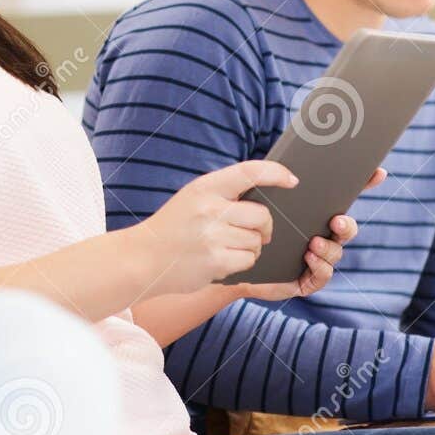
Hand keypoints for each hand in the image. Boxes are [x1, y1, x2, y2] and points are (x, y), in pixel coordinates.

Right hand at [135, 160, 295, 294]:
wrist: (142, 259)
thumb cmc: (173, 227)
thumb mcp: (192, 198)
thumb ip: (223, 193)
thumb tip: (266, 191)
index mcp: (204, 188)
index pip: (249, 172)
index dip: (275, 173)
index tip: (292, 180)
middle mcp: (209, 209)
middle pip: (262, 215)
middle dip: (264, 227)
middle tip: (254, 232)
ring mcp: (212, 237)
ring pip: (257, 241)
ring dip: (251, 247)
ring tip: (227, 247)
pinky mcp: (216, 262)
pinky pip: (249, 260)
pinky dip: (242, 262)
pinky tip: (222, 260)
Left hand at [240, 166, 386, 301]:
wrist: (233, 264)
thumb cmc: (248, 228)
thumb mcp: (258, 202)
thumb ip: (271, 182)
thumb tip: (283, 165)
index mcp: (313, 214)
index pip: (343, 198)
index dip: (364, 185)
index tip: (378, 172)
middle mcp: (322, 235)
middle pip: (347, 228)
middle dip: (347, 225)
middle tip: (337, 221)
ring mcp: (318, 257)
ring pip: (335, 251)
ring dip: (328, 247)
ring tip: (313, 243)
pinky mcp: (309, 279)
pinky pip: (323, 274)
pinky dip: (320, 265)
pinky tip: (309, 257)